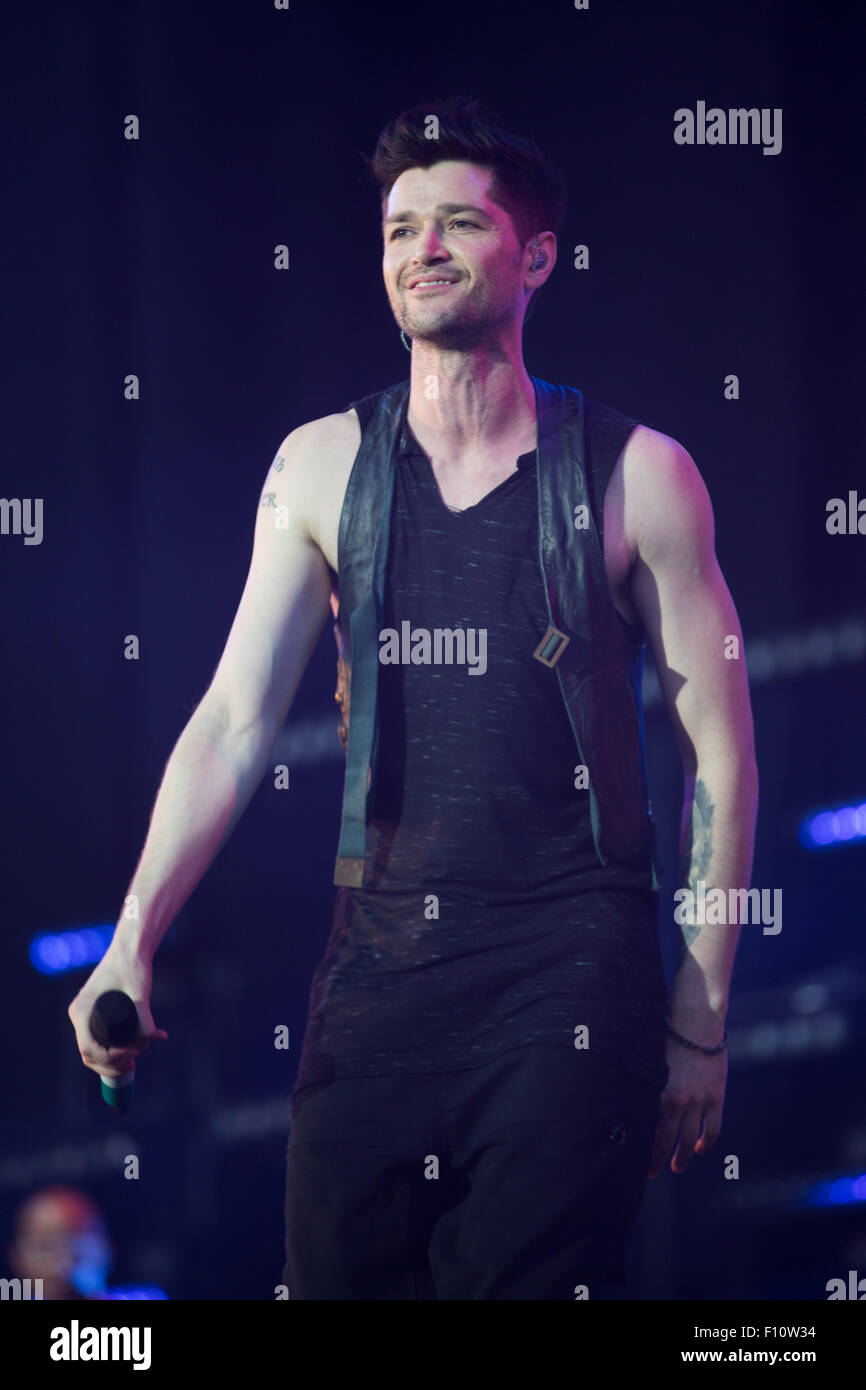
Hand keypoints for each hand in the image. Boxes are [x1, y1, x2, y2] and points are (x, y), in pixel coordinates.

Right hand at [67, 949, 167, 1082]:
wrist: (131, 949)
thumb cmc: (133, 966)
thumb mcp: (139, 994)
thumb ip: (146, 1018)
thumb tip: (155, 1038)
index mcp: (82, 1010)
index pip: (88, 1049)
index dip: (109, 1058)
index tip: (132, 1052)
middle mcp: (80, 1015)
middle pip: (89, 1055)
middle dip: (111, 1065)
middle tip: (134, 1063)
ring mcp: (87, 1015)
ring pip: (94, 1051)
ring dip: (113, 1061)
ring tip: (136, 1058)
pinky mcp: (97, 1014)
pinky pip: (101, 1040)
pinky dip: (115, 1050)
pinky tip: (134, 1052)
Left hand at [648, 1034, 726, 1176]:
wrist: (697, 1023)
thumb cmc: (666, 1036)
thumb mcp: (650, 1063)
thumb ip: (646, 1086)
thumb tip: (636, 1107)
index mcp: (659, 1094)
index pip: (652, 1132)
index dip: (648, 1152)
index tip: (642, 1164)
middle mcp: (680, 1102)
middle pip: (670, 1140)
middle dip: (662, 1159)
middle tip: (655, 1172)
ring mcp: (700, 1102)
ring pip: (692, 1139)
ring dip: (685, 1156)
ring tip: (679, 1166)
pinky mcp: (716, 1097)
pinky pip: (713, 1127)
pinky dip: (707, 1141)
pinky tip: (700, 1148)